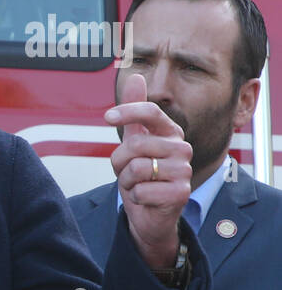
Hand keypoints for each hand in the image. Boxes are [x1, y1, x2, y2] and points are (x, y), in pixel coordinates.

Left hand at [104, 73, 191, 268]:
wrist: (151, 213)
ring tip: (137, 185)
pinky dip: (135, 197)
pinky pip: (141, 190)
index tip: (106, 117)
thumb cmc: (141, 175)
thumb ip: (133, 113)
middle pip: (134, 144)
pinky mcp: (181, 193)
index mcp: (170, 133)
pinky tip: (145, 199)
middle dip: (119, 162)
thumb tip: (135, 75)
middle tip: (127, 172)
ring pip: (135, 168)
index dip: (128, 111)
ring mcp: (184, 171)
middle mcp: (182, 148)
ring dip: (126, 181)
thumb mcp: (134, 142)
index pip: (151, 112)